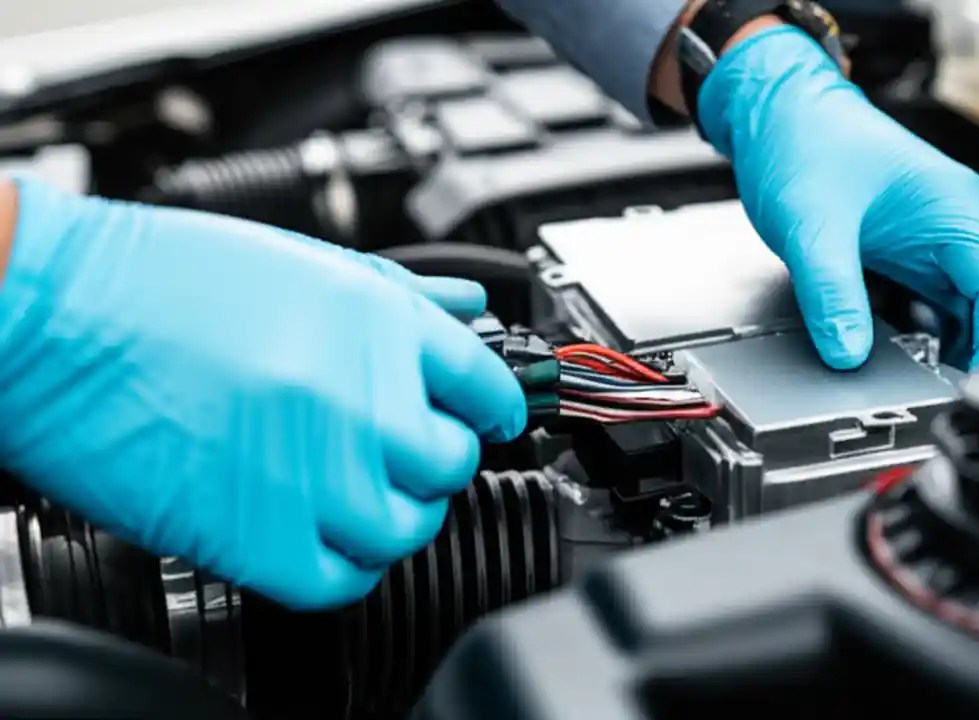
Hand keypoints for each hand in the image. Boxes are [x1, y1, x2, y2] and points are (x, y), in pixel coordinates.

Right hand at [0, 179, 526, 609]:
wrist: (53, 318)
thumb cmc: (162, 281)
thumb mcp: (299, 261)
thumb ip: (398, 292)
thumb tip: (465, 304)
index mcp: (377, 323)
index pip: (487, 384)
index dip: (493, 405)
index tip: (483, 415)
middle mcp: (360, 398)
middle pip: (454, 461)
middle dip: (435, 457)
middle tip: (399, 447)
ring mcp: (313, 474)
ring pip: (409, 526)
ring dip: (393, 511)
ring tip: (353, 487)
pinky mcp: (258, 537)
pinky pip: (344, 578)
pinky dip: (343, 561)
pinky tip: (317, 528)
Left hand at [699, 26, 978, 369]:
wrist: (780, 113)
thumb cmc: (806, 143)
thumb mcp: (812, 225)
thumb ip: (832, 293)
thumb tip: (848, 353)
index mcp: (961, 213)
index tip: (977, 397)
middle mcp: (964, 229)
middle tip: (952, 409)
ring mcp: (945, 244)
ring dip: (964, 356)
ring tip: (933, 396)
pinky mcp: (919, 257)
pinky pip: (945, 311)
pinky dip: (938, 343)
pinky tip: (914, 366)